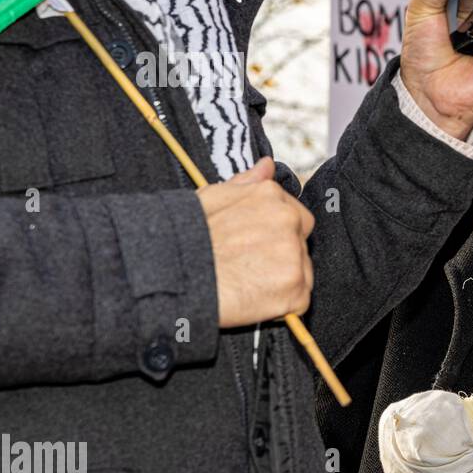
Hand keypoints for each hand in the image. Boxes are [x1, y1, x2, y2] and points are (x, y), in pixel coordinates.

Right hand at [198, 157, 314, 327]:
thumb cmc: (186, 236)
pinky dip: (281, 307)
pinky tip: (253, 300)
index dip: (274, 236)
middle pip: (300, 245)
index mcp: (272, 195)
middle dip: (282, 257)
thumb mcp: (212, 197)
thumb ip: (246, 182)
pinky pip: (299, 302)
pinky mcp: (295, 288)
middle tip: (249, 268)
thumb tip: (267, 165)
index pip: (294, 217)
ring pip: (302, 273)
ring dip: (281, 282)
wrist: (171, 275)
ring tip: (246, 284)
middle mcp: (290, 219)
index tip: (254, 247)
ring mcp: (295, 254)